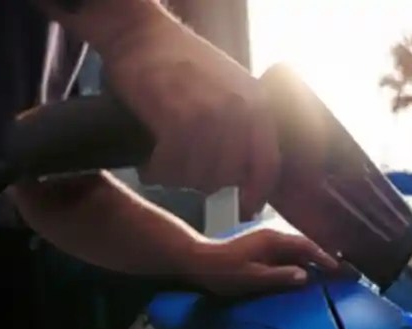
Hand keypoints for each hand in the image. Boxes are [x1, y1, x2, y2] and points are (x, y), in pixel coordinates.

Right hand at [97, 10, 279, 213]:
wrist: (144, 35)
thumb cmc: (184, 63)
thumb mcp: (232, 88)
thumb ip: (243, 124)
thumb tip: (244, 172)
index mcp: (258, 106)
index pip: (267, 165)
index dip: (257, 194)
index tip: (247, 209)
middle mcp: (239, 112)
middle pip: (226, 178)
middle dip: (202, 183)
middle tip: (182, 173)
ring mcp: (210, 116)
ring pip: (196, 177)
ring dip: (176, 178)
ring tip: (163, 165)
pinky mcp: (177, 118)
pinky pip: (171, 167)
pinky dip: (157, 171)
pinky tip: (150, 164)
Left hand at [182, 228, 338, 297]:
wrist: (198, 262)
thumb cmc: (223, 273)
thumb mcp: (251, 278)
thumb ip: (279, 277)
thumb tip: (306, 276)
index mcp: (273, 241)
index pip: (307, 248)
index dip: (325, 259)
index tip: (341, 270)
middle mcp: (273, 237)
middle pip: (307, 246)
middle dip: (327, 258)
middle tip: (347, 271)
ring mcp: (268, 243)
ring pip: (299, 250)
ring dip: (317, 260)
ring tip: (334, 272)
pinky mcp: (263, 250)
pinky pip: (290, 254)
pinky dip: (304, 261)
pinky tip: (309, 271)